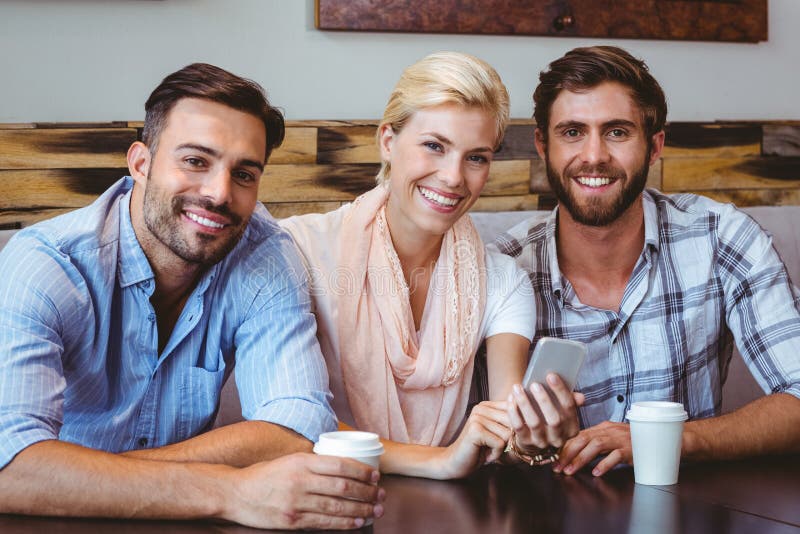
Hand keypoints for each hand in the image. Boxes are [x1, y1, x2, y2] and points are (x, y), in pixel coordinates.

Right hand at [225, 452, 384, 529]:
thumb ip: (312, 463)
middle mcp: (301, 481)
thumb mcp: (289, 460)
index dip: (362, 471)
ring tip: (376, 510)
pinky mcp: (292, 520)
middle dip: (367, 492)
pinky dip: (344, 523)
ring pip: (337, 506)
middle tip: (382, 495)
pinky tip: (357, 522)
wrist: (234, 493)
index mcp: (302, 461)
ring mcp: (297, 502)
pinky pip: (324, 522)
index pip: (341, 465)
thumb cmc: (263, 475)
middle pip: (344, 487)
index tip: (376, 475)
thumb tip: (341, 467)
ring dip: (361, 509)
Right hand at [438, 400, 510, 478]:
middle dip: (507, 440)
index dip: (513, 429)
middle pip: (512, 423)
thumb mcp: (496, 433)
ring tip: (487, 450)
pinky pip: (499, 444)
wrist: (456, 463)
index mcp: (486, 405)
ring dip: (500, 449)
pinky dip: (495, 453)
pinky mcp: (475, 430)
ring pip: (507, 434)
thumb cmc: (478, 450)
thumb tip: (529, 417)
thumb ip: (509, 423)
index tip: (500, 438)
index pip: (514, 411)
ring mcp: (477, 418)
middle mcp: (480, 408)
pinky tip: (484, 454)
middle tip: (493, 446)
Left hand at [507, 373, 583, 451]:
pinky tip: (511, 399)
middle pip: (554, 419)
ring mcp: (542, 442)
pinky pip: (518, 427)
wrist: (535, 441)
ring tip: (518, 388)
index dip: (561, 391)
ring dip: (525, 403)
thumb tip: (580, 397)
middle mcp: (559, 438)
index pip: (570, 408)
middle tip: (534, 384)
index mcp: (571, 428)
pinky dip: (514, 412)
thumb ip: (569, 401)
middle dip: (544, 400)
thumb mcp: (561, 411)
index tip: (551, 375)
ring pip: (534, 423)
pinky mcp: (526, 442)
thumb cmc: (549, 417)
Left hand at [555, 421, 631, 476]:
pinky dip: (604, 464)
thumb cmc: (630, 440)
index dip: (564, 446)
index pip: (578, 435)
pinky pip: (616, 456)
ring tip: (570, 470)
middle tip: (557, 467)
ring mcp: (620, 439)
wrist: (656, 437)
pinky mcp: (631, 449)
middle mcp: (609, 431)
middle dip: (567, 453)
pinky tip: (596, 472)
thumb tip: (573, 452)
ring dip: (581, 459)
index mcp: (602, 427)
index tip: (553, 458)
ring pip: (596, 446)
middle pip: (583, 439)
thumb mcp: (610, 438)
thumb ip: (594, 443)